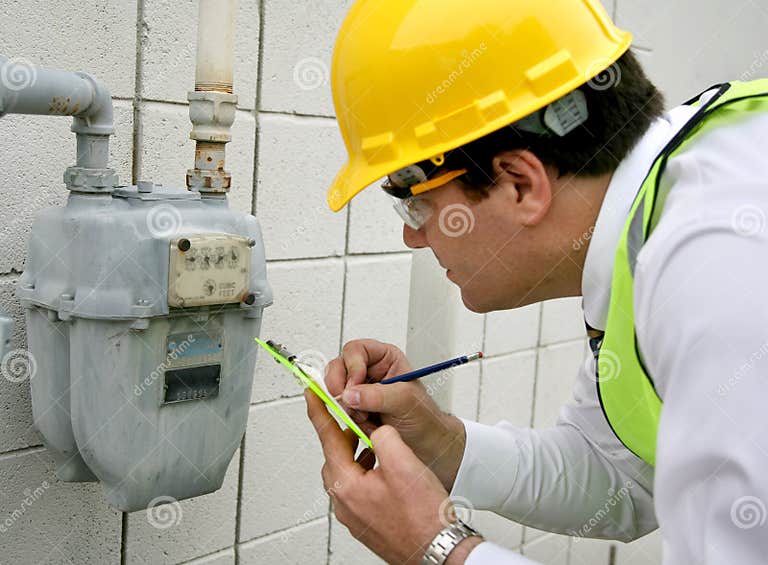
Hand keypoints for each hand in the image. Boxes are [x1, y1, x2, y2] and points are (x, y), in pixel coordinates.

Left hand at [306, 390, 472, 564]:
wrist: (438, 551)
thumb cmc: (423, 518)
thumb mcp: (402, 462)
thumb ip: (382, 435)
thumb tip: (374, 430)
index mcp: (347, 485)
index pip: (328, 438)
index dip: (320, 411)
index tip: (312, 394)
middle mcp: (345, 503)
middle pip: (336, 457)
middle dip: (345, 434)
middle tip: (355, 416)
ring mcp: (355, 515)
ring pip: (348, 473)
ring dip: (359, 454)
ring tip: (377, 442)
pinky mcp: (367, 522)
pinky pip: (359, 489)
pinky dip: (367, 471)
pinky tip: (384, 469)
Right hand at [325, 340, 465, 489]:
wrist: (426, 445)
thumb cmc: (424, 417)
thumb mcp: (405, 401)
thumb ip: (378, 395)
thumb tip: (350, 393)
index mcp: (384, 359)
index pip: (356, 350)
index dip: (351, 366)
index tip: (354, 385)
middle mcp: (369, 371)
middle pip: (338, 368)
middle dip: (343, 388)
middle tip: (352, 405)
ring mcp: (359, 391)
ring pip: (335, 391)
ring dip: (347, 407)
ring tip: (367, 418)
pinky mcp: (353, 410)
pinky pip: (338, 410)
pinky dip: (348, 420)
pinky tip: (366, 425)